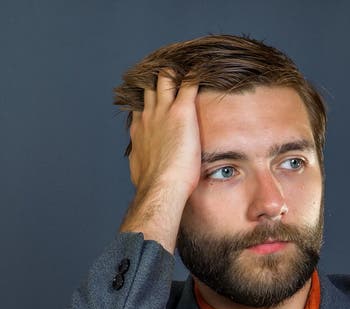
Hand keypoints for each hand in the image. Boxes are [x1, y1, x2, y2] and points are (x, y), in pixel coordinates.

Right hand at [121, 72, 199, 251]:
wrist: (160, 189)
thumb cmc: (153, 190)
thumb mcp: (142, 177)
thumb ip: (144, 171)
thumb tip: (145, 182)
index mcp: (140, 131)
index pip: (143, 108)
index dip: (150, 102)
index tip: (157, 100)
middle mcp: (148, 116)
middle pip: (152, 88)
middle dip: (161, 81)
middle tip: (172, 77)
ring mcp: (164, 111)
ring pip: (166, 79)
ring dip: (175, 74)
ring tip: (186, 70)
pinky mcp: (182, 112)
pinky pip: (189, 82)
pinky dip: (195, 74)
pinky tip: (204, 70)